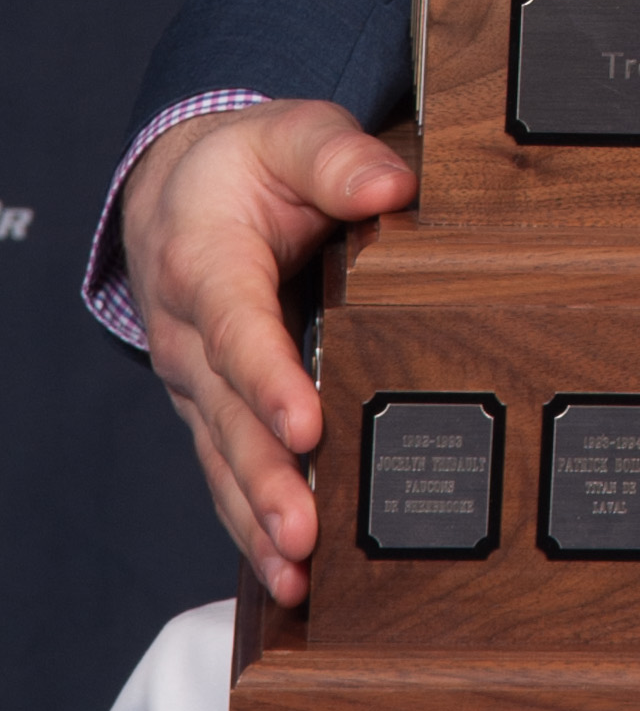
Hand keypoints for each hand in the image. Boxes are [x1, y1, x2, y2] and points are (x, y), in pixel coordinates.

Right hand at [121, 102, 418, 606]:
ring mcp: (198, 386)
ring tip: (297, 573)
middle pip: (228, 417)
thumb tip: (393, 187)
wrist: (176, 196)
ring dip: (259, 519)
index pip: (237, 328)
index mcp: (204, 264)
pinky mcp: (214, 413)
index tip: (306, 422)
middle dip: (268, 478)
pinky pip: (227, 475)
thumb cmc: (243, 167)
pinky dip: (252, 527)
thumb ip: (337, 158)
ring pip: (224, 461)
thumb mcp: (288, 135)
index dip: (269, 378)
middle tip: (305, 533)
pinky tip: (285, 576)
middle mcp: (190, 338)